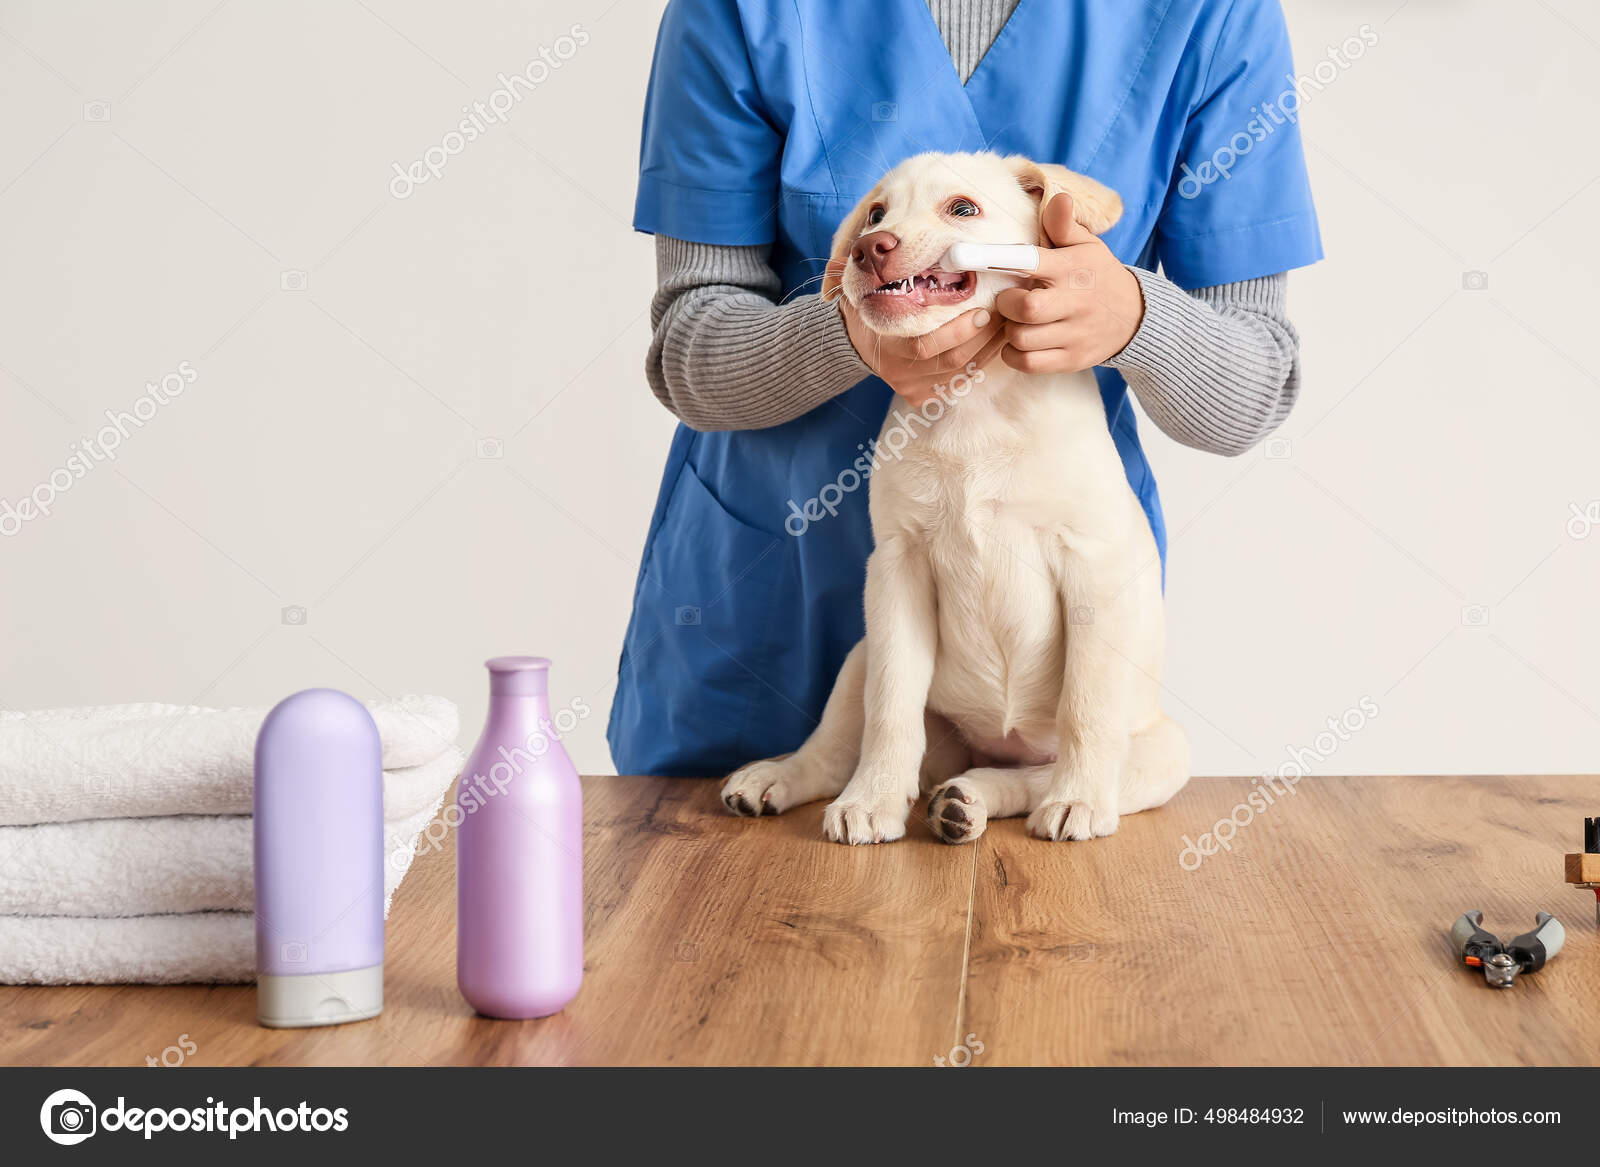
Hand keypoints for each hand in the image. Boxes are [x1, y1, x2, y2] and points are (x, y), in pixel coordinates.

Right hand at [832, 274, 1005, 408]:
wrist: (853, 346)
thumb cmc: (868, 309)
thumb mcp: (861, 289)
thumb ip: (869, 272)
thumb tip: (866, 246)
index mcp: (884, 347)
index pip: (924, 347)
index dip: (957, 332)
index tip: (982, 311)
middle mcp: (899, 373)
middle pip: (951, 361)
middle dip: (983, 336)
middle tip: (1004, 312)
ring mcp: (913, 388)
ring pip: (961, 372)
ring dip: (989, 347)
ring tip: (1007, 322)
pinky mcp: (925, 396)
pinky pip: (962, 381)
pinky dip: (982, 359)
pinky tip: (995, 340)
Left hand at [993, 193, 1145, 374]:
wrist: (1135, 317)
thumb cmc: (1097, 274)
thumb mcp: (1086, 245)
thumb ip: (1063, 225)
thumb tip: (1056, 197)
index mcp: (1072, 268)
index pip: (1030, 261)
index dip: (993, 259)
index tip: (958, 254)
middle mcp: (1075, 302)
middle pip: (1026, 308)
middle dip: (1006, 304)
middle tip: (1010, 299)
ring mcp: (1074, 334)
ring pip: (1022, 338)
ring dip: (1010, 331)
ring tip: (1018, 321)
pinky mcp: (1071, 360)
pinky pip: (1028, 362)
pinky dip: (1015, 354)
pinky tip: (1021, 341)